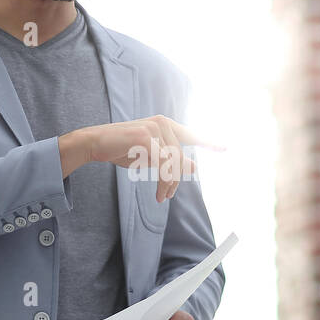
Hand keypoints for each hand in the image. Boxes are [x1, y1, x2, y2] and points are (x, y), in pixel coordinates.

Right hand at [69, 116, 224, 201]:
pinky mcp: (145, 137)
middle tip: (167, 196)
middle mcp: (162, 123)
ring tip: (162, 196)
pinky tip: (159, 193)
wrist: (95, 143)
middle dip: (176, 180)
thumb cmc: (122, 149)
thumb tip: (194, 166)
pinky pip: (163, 165)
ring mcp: (154, 128)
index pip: (190, 134)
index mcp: (165, 124)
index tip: (224, 147)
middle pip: (180, 157)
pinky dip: (163, 183)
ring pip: (173, 162)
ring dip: (170, 184)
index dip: (208, 141)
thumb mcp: (150, 157)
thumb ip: (171, 159)